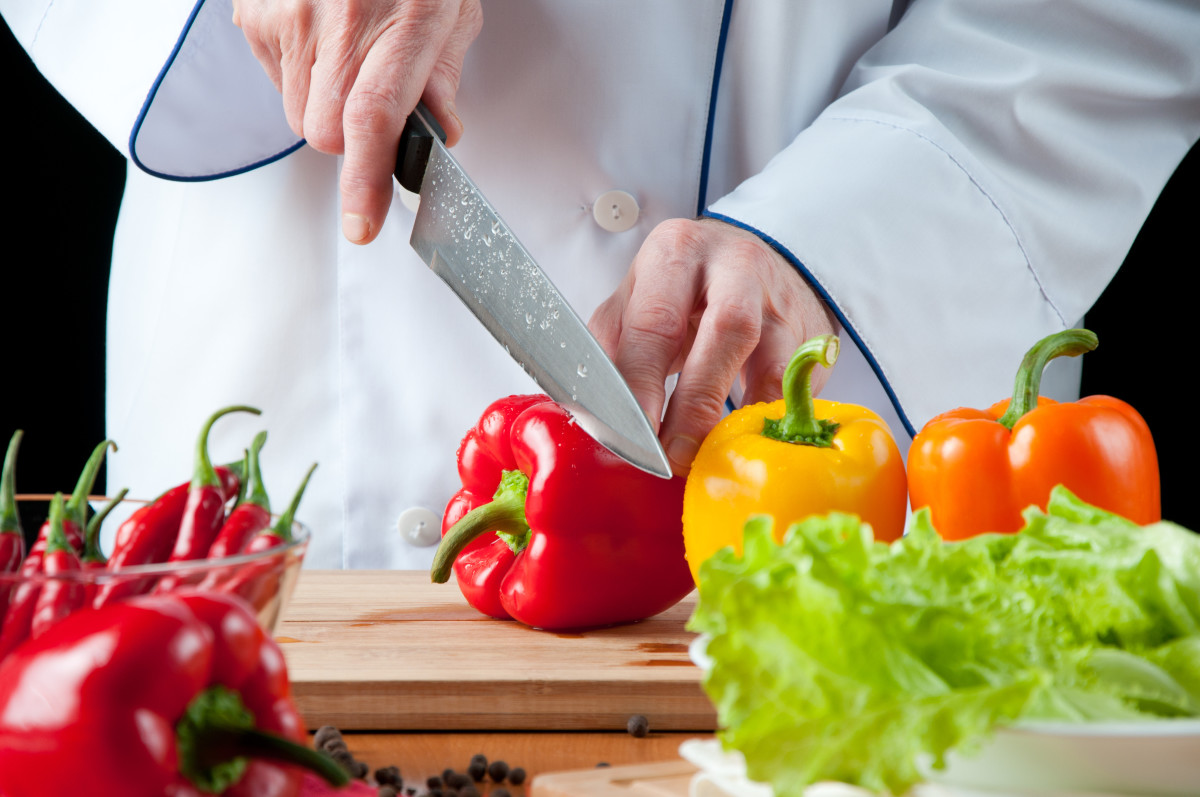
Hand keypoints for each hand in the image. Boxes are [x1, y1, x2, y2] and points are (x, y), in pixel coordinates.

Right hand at [233, 0, 482, 243]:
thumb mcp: (452, 11)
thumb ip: (444, 78)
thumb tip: (439, 135)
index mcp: (400, 20)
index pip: (374, 116)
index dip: (365, 178)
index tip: (361, 222)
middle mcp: (336, 20)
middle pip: (326, 133)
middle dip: (350, 138)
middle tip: (373, 99)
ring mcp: (286, 16)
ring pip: (298, 113)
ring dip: (325, 104)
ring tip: (348, 53)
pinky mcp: (254, 16)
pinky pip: (276, 80)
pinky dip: (300, 73)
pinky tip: (321, 36)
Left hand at [589, 217, 836, 475]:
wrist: (761, 264)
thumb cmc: (686, 292)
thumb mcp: (640, 299)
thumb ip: (613, 346)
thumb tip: (589, 410)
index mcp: (676, 252)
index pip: (656, 321)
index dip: (642, 383)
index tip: (631, 432)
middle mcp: (735, 265)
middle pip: (726, 331)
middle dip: (696, 403)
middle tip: (672, 455)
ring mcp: (781, 301)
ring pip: (772, 363)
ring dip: (738, 419)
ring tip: (708, 458)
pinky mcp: (812, 336)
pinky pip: (796, 388)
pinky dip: (769, 421)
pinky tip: (745, 445)